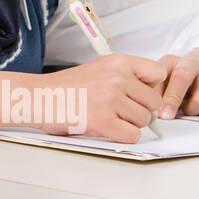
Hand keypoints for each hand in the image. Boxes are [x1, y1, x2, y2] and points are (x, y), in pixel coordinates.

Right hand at [44, 55, 168, 142]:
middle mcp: (117, 78)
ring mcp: (111, 99)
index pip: (158, 73)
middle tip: (119, 109)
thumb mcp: (98, 68)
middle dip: (140, 109)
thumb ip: (125, 75)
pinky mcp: (104, 120)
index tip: (141, 93)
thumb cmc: (66, 87)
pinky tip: (107, 128)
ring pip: (143, 120)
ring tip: (108, 117)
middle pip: (153, 102)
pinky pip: (132, 135)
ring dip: (129, 123)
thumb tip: (151, 93)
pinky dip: (122, 136)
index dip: (152, 86)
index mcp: (117, 62)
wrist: (40, 97)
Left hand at [155, 48, 198, 118]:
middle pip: (181, 78)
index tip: (150, 108)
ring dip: (192, 110)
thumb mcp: (165, 75)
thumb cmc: (183, 74)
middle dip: (172, 100)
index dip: (155, 92)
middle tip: (165, 116)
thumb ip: (154, 88)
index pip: (160, 74)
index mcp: (173, 61)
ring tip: (188, 108)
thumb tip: (147, 107)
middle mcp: (193, 64)